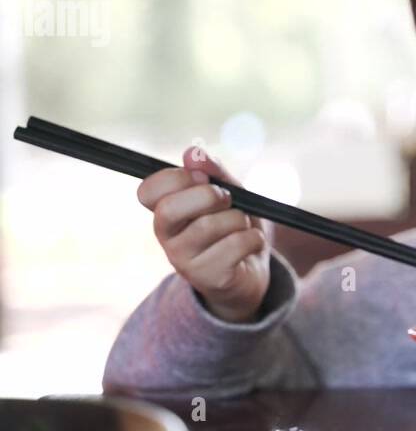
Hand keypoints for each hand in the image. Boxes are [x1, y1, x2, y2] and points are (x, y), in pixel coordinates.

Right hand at [137, 146, 270, 321]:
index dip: (176, 177)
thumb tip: (193, 152)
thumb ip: (214, 172)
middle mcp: (167, 237)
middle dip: (208, 196)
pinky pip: (236, 245)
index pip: (148, 190)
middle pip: (170, 209)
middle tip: (226, 199)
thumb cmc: (233, 227)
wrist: (250, 274)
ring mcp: (184, 261)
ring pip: (210, 226)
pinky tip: (251, 244)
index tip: (201, 177)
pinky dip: (254, 238)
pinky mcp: (208, 278)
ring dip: (239, 219)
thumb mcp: (229, 193)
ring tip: (242, 226)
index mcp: (165, 212)